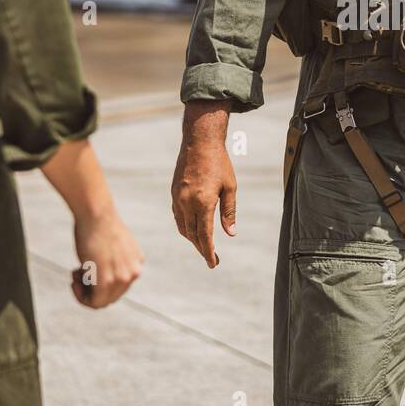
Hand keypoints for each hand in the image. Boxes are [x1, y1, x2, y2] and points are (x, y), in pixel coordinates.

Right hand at [71, 206, 143, 308]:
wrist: (96, 214)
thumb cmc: (97, 225)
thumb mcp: (111, 245)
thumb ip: (112, 261)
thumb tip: (100, 276)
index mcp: (137, 262)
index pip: (119, 285)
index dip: (99, 281)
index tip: (86, 270)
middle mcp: (134, 272)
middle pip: (111, 295)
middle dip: (91, 288)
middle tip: (77, 273)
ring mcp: (122, 278)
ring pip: (102, 301)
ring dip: (84, 292)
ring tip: (75, 274)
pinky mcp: (108, 281)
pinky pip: (95, 302)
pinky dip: (81, 297)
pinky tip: (74, 282)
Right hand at [171, 102, 235, 267]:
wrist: (199, 142)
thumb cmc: (219, 164)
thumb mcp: (230, 188)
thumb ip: (229, 212)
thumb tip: (230, 234)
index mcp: (203, 202)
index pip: (204, 235)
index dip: (208, 252)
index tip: (213, 263)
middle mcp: (187, 203)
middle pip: (192, 235)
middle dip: (201, 249)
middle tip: (212, 259)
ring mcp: (178, 198)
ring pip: (182, 227)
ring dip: (192, 239)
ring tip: (203, 246)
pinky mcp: (173, 193)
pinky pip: (177, 216)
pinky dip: (184, 227)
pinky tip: (192, 229)